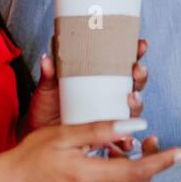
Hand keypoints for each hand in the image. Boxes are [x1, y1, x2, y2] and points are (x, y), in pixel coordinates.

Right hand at [0, 117, 180, 181]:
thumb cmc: (32, 157)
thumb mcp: (65, 134)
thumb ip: (103, 130)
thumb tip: (136, 125)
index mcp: (87, 178)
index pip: (138, 171)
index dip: (164, 160)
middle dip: (153, 163)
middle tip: (152, 141)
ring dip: (139, 175)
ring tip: (126, 153)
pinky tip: (113, 169)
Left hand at [25, 39, 149, 155]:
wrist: (40, 134)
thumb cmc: (47, 107)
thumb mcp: (47, 88)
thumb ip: (49, 74)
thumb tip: (47, 59)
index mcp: (101, 78)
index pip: (122, 62)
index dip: (135, 52)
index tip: (140, 44)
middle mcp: (111, 96)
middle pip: (134, 82)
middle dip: (140, 75)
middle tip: (136, 70)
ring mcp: (112, 115)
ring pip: (133, 108)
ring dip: (137, 102)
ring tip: (131, 98)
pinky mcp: (108, 135)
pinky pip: (123, 136)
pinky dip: (128, 137)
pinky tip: (127, 135)